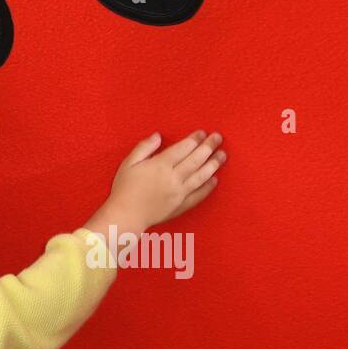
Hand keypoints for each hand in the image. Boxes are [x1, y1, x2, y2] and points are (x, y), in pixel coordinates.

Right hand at [87, 130, 225, 237]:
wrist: (126, 216)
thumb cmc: (124, 188)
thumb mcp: (129, 163)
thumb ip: (144, 147)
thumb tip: (158, 136)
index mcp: (160, 165)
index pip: (183, 148)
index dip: (195, 139)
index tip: (203, 133)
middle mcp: (173, 178)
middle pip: (196, 159)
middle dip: (209, 147)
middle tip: (218, 138)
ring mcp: (179, 193)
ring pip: (201, 176)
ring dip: (213, 164)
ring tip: (222, 155)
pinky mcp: (181, 206)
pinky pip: (198, 195)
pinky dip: (208, 187)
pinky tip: (215, 180)